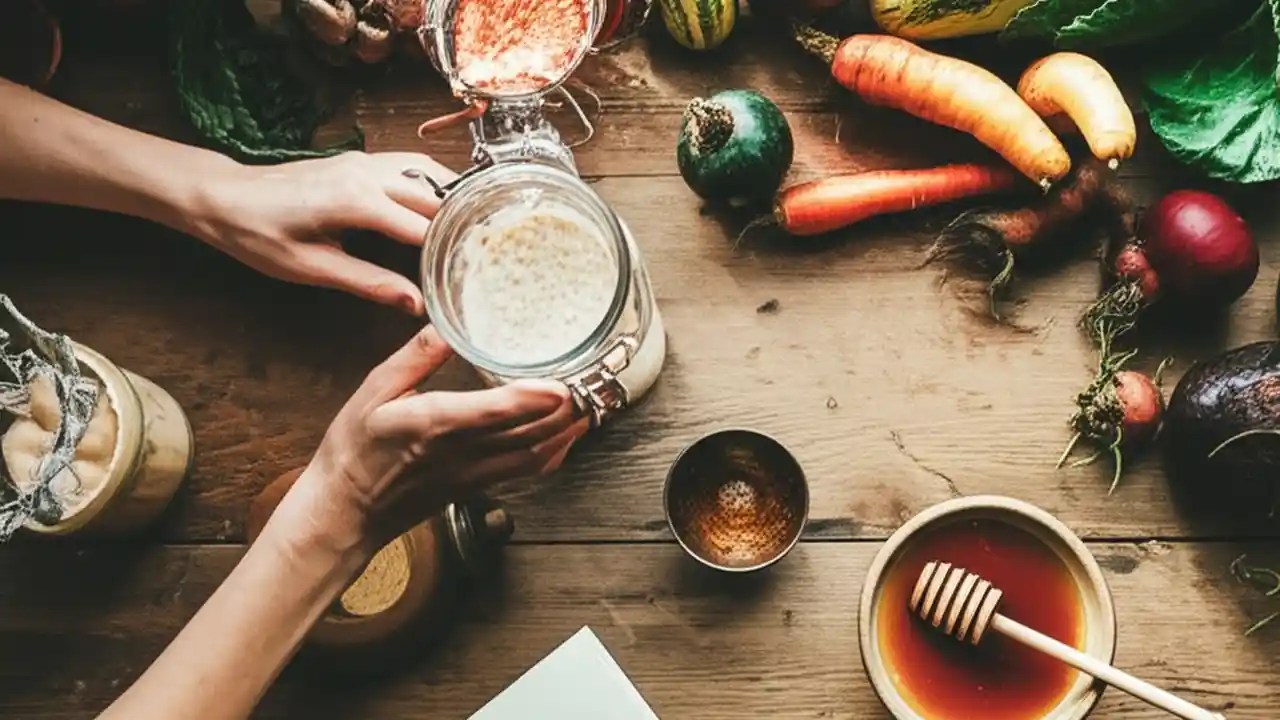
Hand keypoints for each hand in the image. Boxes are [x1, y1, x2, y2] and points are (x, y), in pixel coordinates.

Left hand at [190, 151, 455, 314]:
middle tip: (491, 253)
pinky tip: (443, 207)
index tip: (479, 271)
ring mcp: (363, 161)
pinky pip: (410, 166)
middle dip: (465, 222)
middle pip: (436, 194)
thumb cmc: (258, 235)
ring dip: (454, 198)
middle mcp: (366, 173)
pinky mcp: (358, 160)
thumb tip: (415, 303)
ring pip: (428, 172)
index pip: (424, 227)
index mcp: (357, 201)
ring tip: (477, 229)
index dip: (454, 250)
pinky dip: (433, 184)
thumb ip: (369, 283)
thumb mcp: (312, 268)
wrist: (222, 198)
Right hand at [291, 326, 587, 552]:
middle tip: (595, 382)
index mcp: (435, 424)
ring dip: (569, 432)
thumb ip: (413, 358)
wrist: (345, 510)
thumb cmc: (355, 450)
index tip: (563, 385)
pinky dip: (554, 454)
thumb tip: (443, 326)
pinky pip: (526, 471)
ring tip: (593, 404)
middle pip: (530, 433)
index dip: (533, 400)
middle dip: (568, 410)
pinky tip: (567, 437)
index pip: (494, 413)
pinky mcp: (477, 486)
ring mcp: (474, 473)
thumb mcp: (373, 391)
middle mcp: (463, 452)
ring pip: (536, 455)